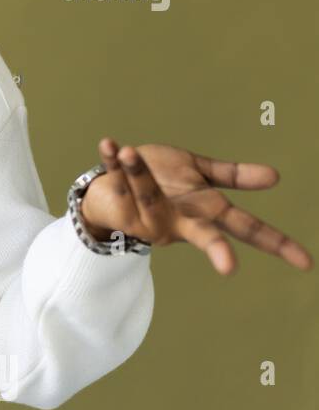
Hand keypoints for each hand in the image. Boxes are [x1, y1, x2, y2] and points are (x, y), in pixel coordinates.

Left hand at [78, 137, 311, 275]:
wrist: (112, 191)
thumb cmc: (161, 183)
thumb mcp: (200, 177)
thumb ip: (233, 177)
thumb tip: (276, 177)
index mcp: (203, 214)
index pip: (246, 229)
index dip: (276, 244)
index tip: (305, 262)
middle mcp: (176, 220)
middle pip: (201, 234)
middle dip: (213, 247)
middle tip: (229, 266)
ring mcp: (144, 213)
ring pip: (147, 194)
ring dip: (140, 174)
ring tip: (131, 153)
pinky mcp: (117, 198)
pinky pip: (113, 175)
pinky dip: (111, 160)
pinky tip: (110, 144)